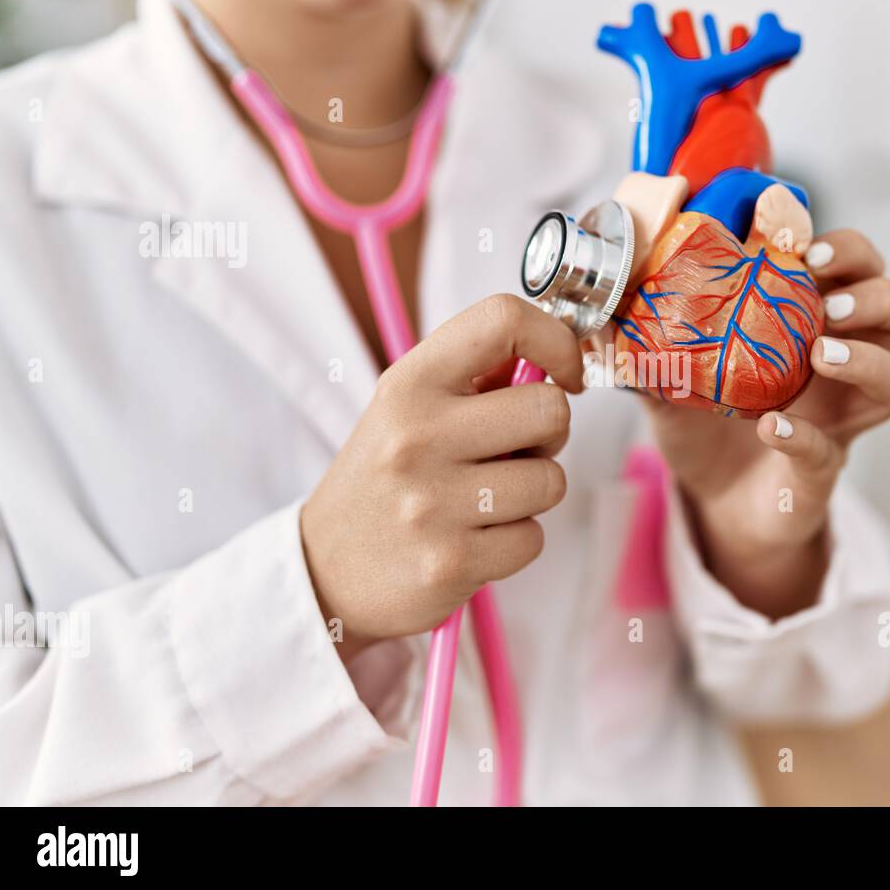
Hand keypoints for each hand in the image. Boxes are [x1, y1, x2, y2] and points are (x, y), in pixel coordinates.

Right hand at [301, 295, 583, 660]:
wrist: (324, 569)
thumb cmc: (386, 478)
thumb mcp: (407, 408)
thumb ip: (474, 377)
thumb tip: (555, 353)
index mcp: (409, 384)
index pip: (502, 320)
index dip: (556, 341)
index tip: (565, 374)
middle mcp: (416, 436)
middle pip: (549, 410)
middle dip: (549, 434)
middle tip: (515, 450)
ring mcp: (431, 503)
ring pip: (550, 481)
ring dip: (532, 494)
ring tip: (486, 499)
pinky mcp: (451, 562)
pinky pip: (533, 538)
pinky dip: (515, 541)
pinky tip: (475, 538)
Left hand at [646, 230, 889, 616]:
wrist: (716, 506)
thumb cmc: (711, 428)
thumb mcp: (674, 373)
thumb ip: (646, 342)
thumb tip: (601, 309)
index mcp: (814, 325)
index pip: (862, 270)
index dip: (850, 251)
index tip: (807, 248)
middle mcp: (843, 368)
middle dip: (878, 295)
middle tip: (828, 300)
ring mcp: (840, 421)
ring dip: (866, 359)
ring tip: (819, 354)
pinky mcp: (820, 472)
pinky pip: (830, 451)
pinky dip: (802, 436)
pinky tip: (771, 426)